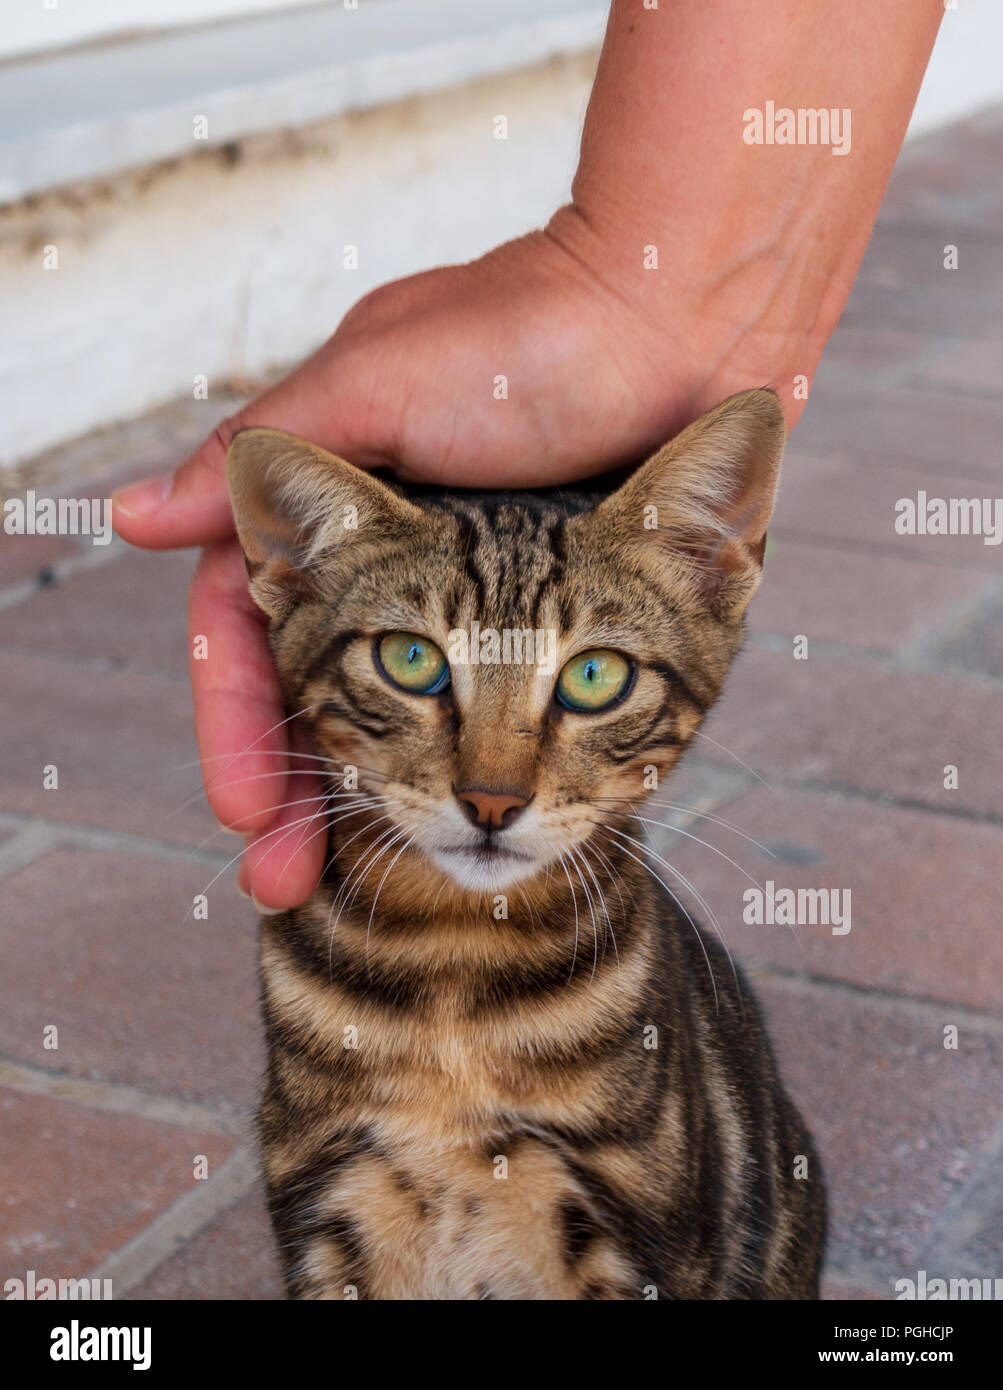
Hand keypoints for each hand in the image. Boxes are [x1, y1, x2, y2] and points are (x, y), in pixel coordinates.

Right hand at [112, 220, 804, 908]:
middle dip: (300, 793)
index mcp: (333, 509)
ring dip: (380, 801)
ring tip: (388, 873)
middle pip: (319, 693)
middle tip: (285, 885)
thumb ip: (267, 452)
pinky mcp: (554, 611)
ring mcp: (472, 588)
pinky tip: (477, 824)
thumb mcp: (375, 382)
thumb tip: (137, 519)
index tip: (247, 813)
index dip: (240, 726)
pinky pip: (496, 709)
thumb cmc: (524, 335)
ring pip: (404, 713)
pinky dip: (477, 763)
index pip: (252, 632)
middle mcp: (394, 553)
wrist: (680, 318)